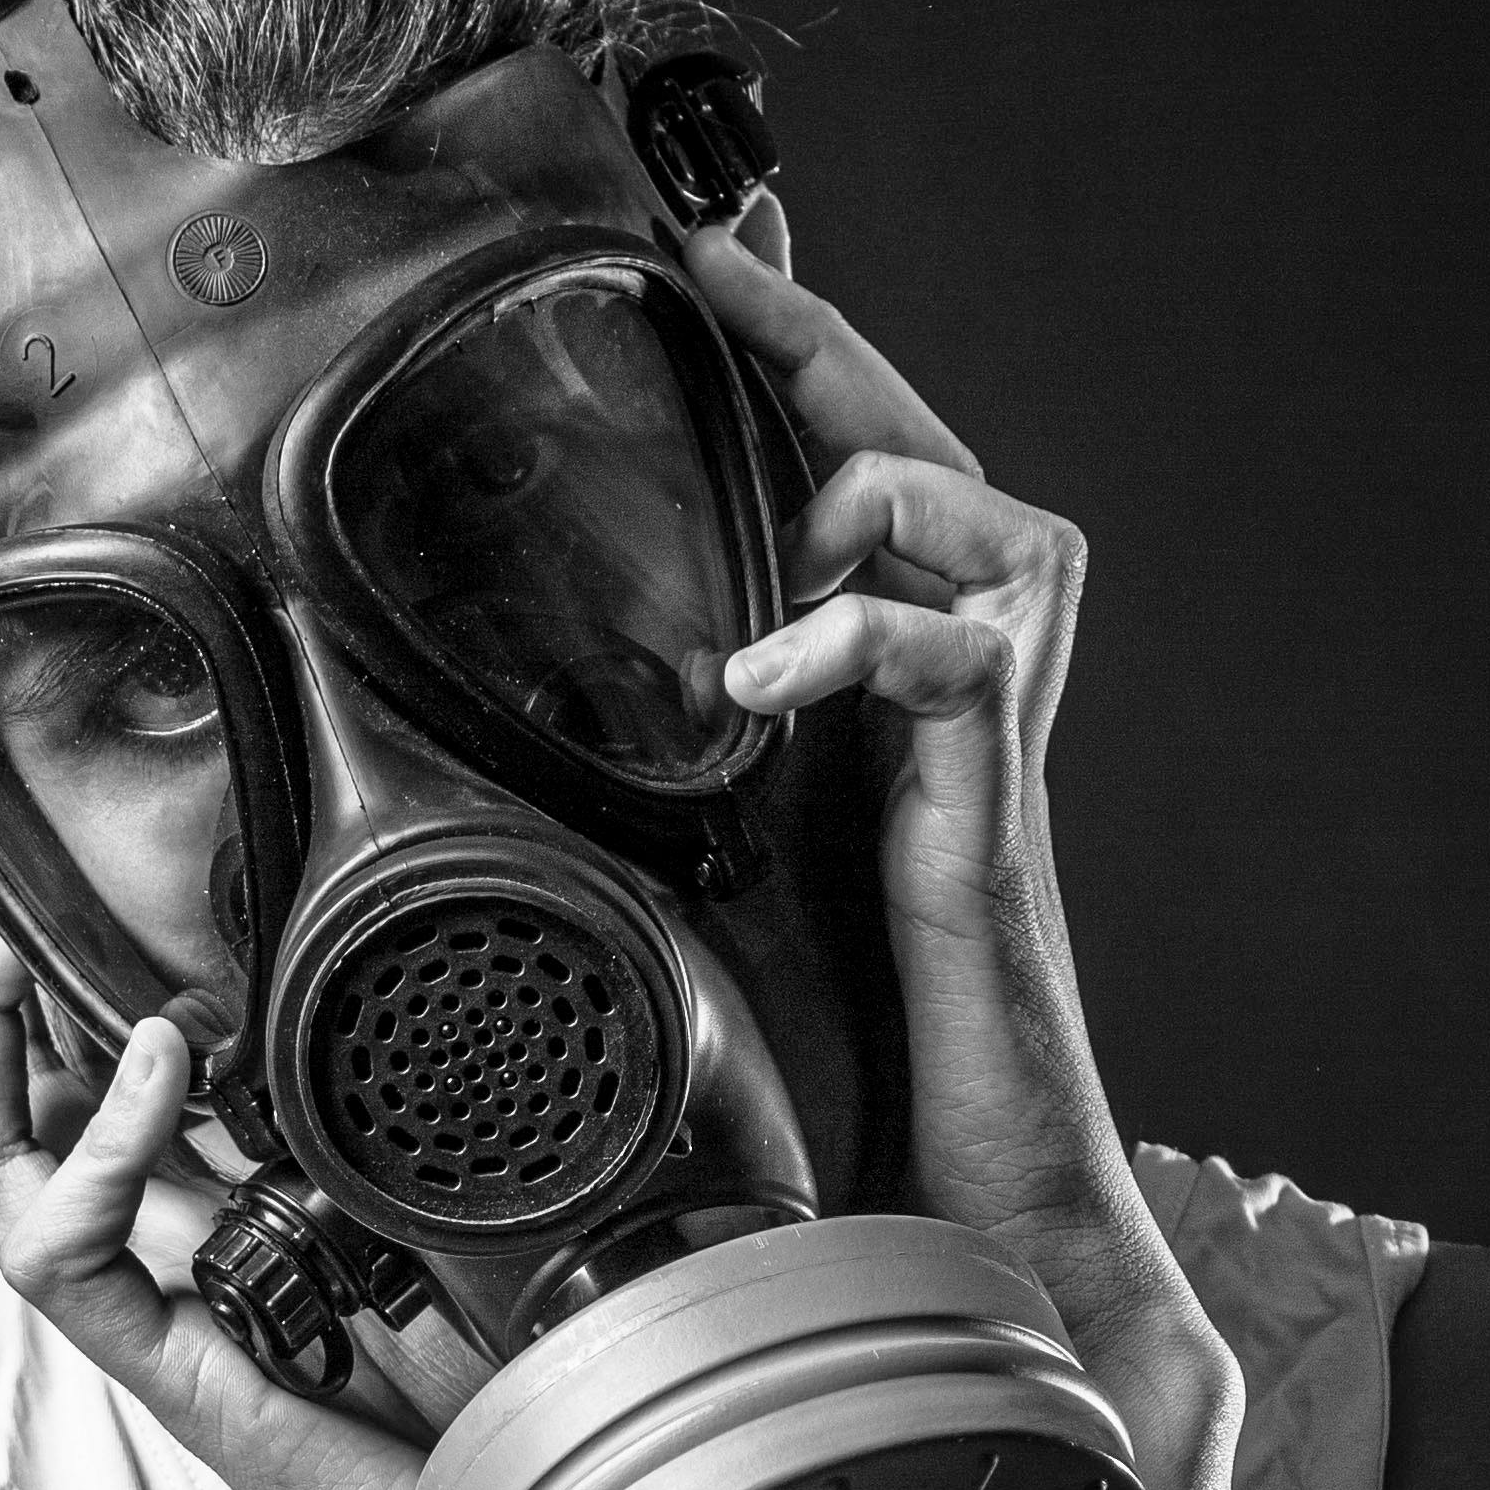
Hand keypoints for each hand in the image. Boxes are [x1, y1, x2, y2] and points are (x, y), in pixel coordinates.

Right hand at [0, 785, 443, 1489]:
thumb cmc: (460, 1427)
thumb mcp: (417, 1233)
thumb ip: (363, 1147)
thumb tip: (358, 1029)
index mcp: (184, 1237)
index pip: (60, 1104)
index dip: (14, 1006)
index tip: (9, 901)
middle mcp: (141, 1276)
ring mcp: (141, 1322)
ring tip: (13, 963)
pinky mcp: (162, 1367)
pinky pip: (67, 1255)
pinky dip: (98, 1148)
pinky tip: (152, 1063)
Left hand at [683, 225, 1231, 1459]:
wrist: (957, 1235)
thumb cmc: (837, 1103)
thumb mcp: (699, 919)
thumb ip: (647, 821)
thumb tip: (495, 776)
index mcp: (866, 724)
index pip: (844, 495)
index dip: (787, 365)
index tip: (697, 254)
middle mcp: (940, 721)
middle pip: (927, 462)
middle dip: (823, 351)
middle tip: (716, 262)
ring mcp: (982, 765)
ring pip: (994, 524)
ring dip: (878, 490)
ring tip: (774, 549)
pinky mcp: (994, 823)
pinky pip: (969, 656)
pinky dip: (865, 635)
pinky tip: (769, 677)